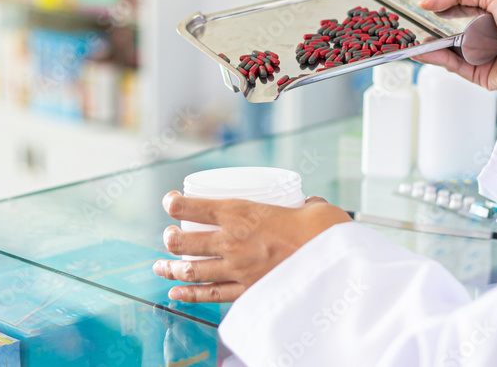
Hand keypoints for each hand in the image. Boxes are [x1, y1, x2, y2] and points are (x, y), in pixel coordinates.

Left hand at [153, 191, 350, 303]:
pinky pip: (210, 295)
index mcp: (241, 212)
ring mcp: (237, 269)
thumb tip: (308, 204)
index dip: (174, 203)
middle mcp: (231, 241)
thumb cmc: (325, 230)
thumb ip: (303, 204)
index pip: (192, 206)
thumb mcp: (310, 206)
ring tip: (160, 267)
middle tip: (168, 237)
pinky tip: (177, 294)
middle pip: (184, 242)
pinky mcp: (247, 291)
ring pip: (191, 270)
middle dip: (169, 239)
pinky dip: (189, 296)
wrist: (336, 263)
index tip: (170, 202)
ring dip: (170, 269)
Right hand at [415, 0, 496, 95]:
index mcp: (494, 12)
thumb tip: (429, 0)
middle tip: (416, 23)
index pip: (461, 5)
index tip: (427, 5)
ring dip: (430, 44)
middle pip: (451, 28)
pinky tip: (423, 52)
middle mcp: (488, 34)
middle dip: (433, 25)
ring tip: (415, 39)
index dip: (444, 4)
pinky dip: (436, 59)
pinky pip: (453, 66)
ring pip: (448, 48)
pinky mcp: (480, 74)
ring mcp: (483, 55)